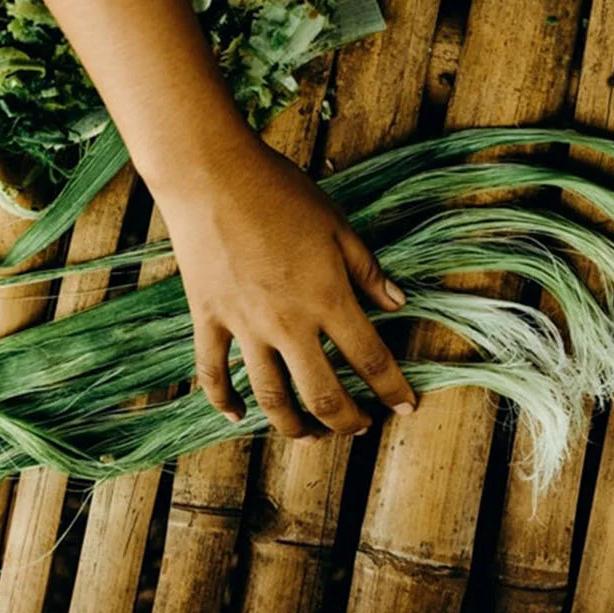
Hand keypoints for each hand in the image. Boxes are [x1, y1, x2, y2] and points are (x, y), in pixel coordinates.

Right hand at [157, 139, 416, 436]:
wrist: (212, 176)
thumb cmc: (280, 192)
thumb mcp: (337, 226)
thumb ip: (367, 270)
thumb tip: (397, 304)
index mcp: (327, 297)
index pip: (370, 358)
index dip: (393, 388)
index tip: (405, 406)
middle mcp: (287, 323)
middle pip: (322, 394)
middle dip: (346, 420)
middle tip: (360, 426)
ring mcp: (244, 326)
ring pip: (271, 396)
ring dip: (294, 426)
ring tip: (311, 436)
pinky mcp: (208, 319)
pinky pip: (213, 373)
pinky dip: (224, 400)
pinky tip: (238, 415)